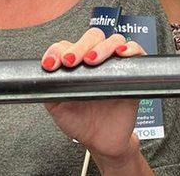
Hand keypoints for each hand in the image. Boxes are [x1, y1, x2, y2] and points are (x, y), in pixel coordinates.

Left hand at [41, 28, 146, 164]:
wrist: (101, 141)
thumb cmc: (80, 123)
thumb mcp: (57, 107)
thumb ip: (49, 89)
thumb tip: (43, 75)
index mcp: (76, 65)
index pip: (68, 45)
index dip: (58, 50)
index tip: (52, 64)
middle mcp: (96, 60)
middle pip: (92, 37)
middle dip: (80, 45)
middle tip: (72, 61)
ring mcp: (114, 65)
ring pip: (113, 40)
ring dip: (102, 47)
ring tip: (92, 60)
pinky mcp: (132, 73)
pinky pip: (136, 52)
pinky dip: (130, 49)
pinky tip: (121, 54)